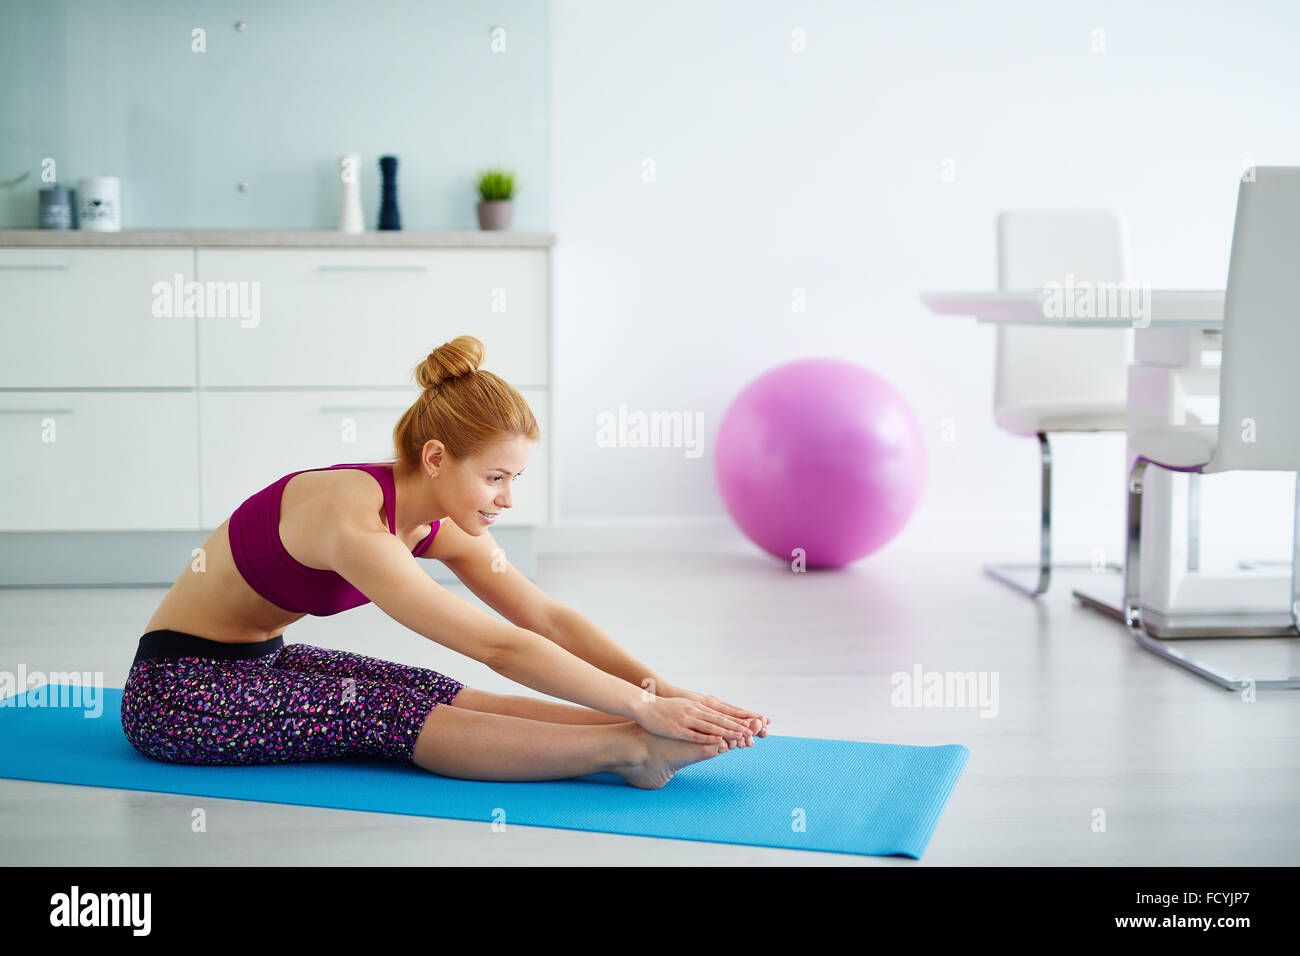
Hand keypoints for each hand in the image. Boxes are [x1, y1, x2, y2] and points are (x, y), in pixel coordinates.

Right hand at [633, 694, 753, 745]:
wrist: (645, 706)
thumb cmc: (665, 707)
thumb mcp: (685, 704)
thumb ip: (698, 709)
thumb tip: (711, 713)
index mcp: (698, 705)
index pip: (722, 712)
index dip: (738, 717)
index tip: (752, 721)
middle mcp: (696, 710)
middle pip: (721, 719)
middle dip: (738, 725)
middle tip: (753, 731)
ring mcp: (687, 719)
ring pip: (711, 726)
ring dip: (728, 732)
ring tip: (742, 736)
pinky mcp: (678, 729)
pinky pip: (696, 735)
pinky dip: (709, 738)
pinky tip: (719, 741)